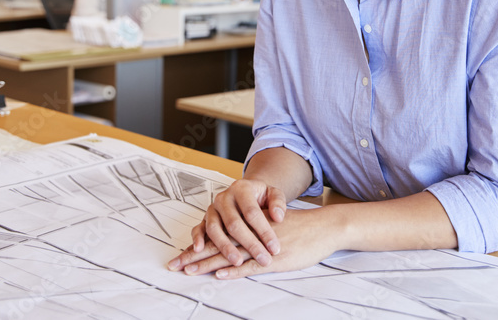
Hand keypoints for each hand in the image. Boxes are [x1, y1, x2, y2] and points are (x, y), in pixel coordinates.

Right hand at [168, 178, 286, 270]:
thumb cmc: (260, 196)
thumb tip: (278, 217)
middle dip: (249, 244)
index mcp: (241, 189)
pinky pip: (197, 228)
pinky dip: (197, 239)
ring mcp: (212, 208)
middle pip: (234, 223)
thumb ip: (278, 203)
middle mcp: (224, 198)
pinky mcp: (204, 219)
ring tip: (238, 261)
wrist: (246, 192)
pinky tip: (200, 250)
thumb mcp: (273, 193)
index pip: (252, 212)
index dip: (264, 231)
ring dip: (225, 247)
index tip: (274, 248)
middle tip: (262, 259)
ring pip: (215, 228)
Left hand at [170, 208, 340, 278]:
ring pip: (230, 254)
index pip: (218, 234)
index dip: (199, 245)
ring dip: (208, 263)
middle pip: (217, 244)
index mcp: (249, 224)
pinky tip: (221, 274)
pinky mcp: (274, 259)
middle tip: (174, 265)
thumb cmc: (300, 227)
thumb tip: (238, 241)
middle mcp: (252, 232)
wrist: (324, 227)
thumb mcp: (274, 224)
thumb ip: (255, 231)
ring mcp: (262, 246)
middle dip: (194, 255)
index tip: (181, 254)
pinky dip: (235, 269)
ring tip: (189, 271)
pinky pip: (251, 265)